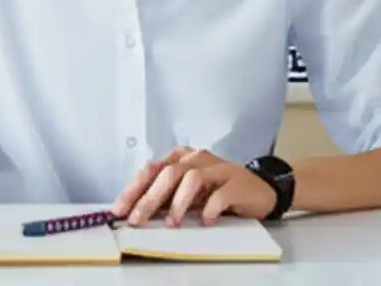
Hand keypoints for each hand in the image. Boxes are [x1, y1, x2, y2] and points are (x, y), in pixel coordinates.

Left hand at [111, 147, 275, 226]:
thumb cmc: (218, 190)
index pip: (150, 170)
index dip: (133, 190)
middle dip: (148, 199)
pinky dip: (210, 208)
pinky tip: (206, 221)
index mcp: (180, 159)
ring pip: (191, 179)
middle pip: (167, 174)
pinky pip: (220, 194)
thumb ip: (166, 197)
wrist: (260, 190)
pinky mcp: (237, 182)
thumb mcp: (188, 193)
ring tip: (173, 222)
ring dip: (178, 203)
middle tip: (138, 220)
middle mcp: (196, 159)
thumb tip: (137, 212)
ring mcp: (218, 168)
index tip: (120, 209)